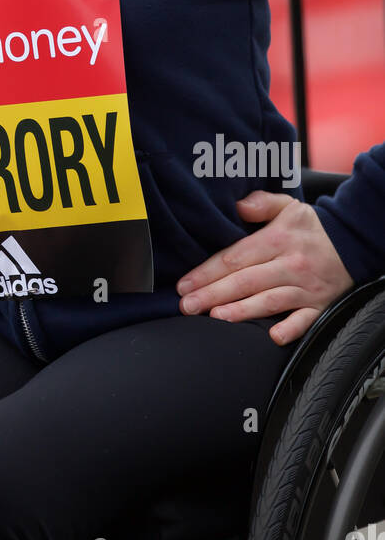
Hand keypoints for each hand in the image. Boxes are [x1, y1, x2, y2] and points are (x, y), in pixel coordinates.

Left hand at [175, 191, 354, 345]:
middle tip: (187, 306)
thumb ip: (261, 203)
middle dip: (213, 294)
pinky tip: (272, 336)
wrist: (354, 242)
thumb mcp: (288, 206)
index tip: (185, 283)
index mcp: (277, 240)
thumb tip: (237, 206)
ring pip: (269, 301)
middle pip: (245, 281)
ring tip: (216, 317)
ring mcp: (305, 287)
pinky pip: (305, 320)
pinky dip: (290, 328)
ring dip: (241, 310)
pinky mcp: (320, 305)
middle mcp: (289, 265)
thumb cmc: (313, 227)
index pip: (235, 257)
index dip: (208, 271)